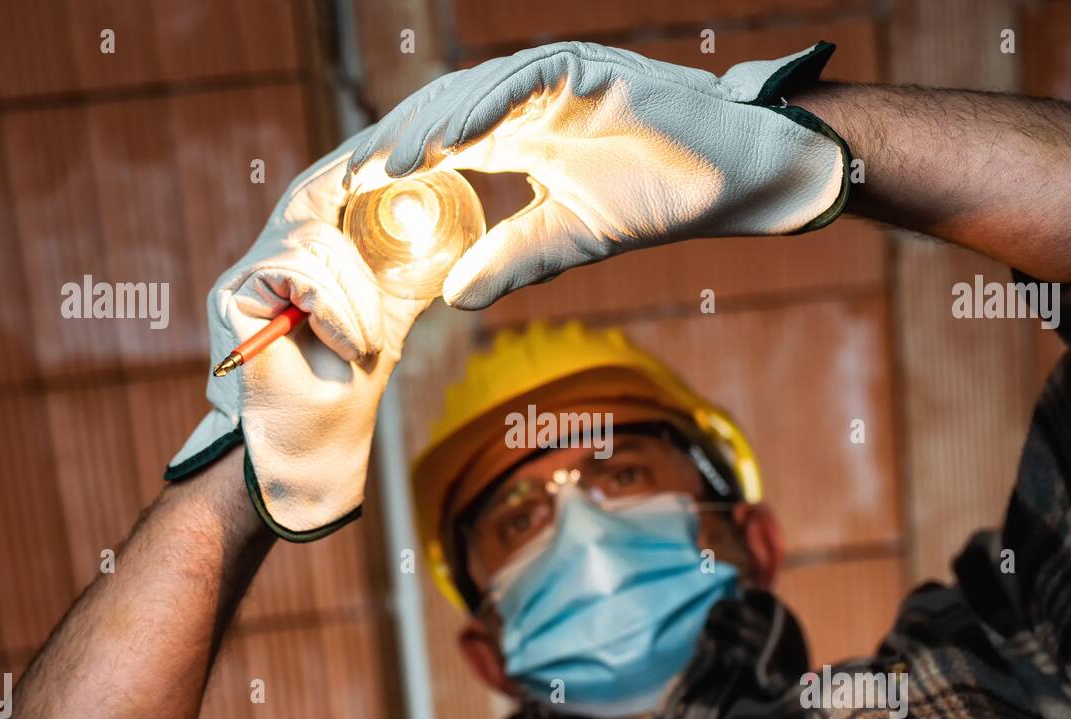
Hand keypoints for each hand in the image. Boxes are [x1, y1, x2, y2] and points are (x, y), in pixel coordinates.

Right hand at [168, 129, 432, 538]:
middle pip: (317, 191)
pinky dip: (333, 307)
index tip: (418, 146)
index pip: (333, 189)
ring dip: (357, 293)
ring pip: (314, 238)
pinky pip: (294, 270)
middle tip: (417, 168)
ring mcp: (248, 272)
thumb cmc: (342, 406)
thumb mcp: (383, 330)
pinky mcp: (233, 295)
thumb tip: (442, 244)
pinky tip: (351, 345)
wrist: (306, 464)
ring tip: (369, 344)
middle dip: (365, 175)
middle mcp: (271, 256)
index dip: (368, 162)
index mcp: (304, 258)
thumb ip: (394, 285)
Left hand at [347, 41, 849, 308]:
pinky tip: (443, 144)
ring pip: (468, 95)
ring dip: (421, 130)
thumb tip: (452, 300)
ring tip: (378, 168)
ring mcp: (551, 79)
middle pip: (436, 117)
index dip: (390, 173)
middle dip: (387, 148)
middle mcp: (523, 102)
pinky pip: (520, 82)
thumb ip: (509, 259)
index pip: (435, 149)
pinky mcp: (582, 66)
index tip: (346, 208)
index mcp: (514, 136)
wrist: (731, 179)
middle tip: (338, 185)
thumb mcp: (566, 239)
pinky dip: (479, 109)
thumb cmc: (656, 199)